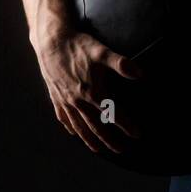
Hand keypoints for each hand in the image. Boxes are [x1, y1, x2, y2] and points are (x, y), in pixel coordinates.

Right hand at [30, 26, 144, 154]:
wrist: (50, 41)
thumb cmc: (77, 46)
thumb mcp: (101, 51)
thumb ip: (121, 64)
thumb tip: (140, 74)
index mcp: (92, 92)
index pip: (113, 113)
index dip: (126, 125)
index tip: (137, 135)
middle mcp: (78, 101)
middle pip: (96, 126)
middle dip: (110, 139)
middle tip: (121, 150)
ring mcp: (65, 100)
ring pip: (79, 125)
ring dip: (89, 139)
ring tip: (98, 150)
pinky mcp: (55, 96)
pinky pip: (63, 117)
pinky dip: (70, 127)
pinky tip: (73, 133)